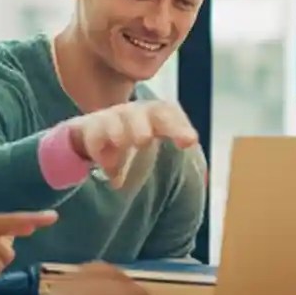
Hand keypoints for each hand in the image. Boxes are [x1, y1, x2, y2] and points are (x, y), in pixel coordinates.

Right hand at [66, 100, 198, 187]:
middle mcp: (133, 114)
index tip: (190, 142)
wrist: (99, 136)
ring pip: (112, 121)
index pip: (168, 114)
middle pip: (139, 113)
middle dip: (142, 124)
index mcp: (155, 116)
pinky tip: (110, 171)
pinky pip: (92, 136)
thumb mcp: (161, 146)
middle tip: (144, 139)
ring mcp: (109, 120)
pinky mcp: (88, 130)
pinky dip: (100, 151)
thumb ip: (180, 160)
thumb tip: (207, 180)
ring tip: (125, 142)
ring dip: (119, 131)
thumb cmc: (138, 140)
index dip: (178, 126)